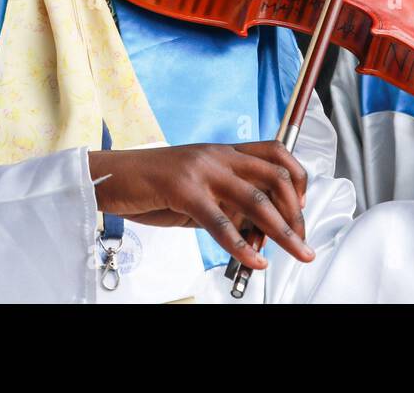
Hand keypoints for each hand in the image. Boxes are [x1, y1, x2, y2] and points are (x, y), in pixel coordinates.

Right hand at [88, 142, 313, 271]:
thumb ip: (228, 204)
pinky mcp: (183, 190)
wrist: (111, 176)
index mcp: (224, 152)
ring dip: (282, 231)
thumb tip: (258, 232)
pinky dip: (241, 245)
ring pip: (256, 200)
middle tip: (301, 241)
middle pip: (276, 178)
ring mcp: (202, 171)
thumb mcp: (199, 190)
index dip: (298, 181)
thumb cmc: (153, 185)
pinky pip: (220, 222)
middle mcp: (218, 156)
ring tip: (296, 252)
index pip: (276, 155)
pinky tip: (253, 261)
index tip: (301, 211)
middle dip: (296, 213)